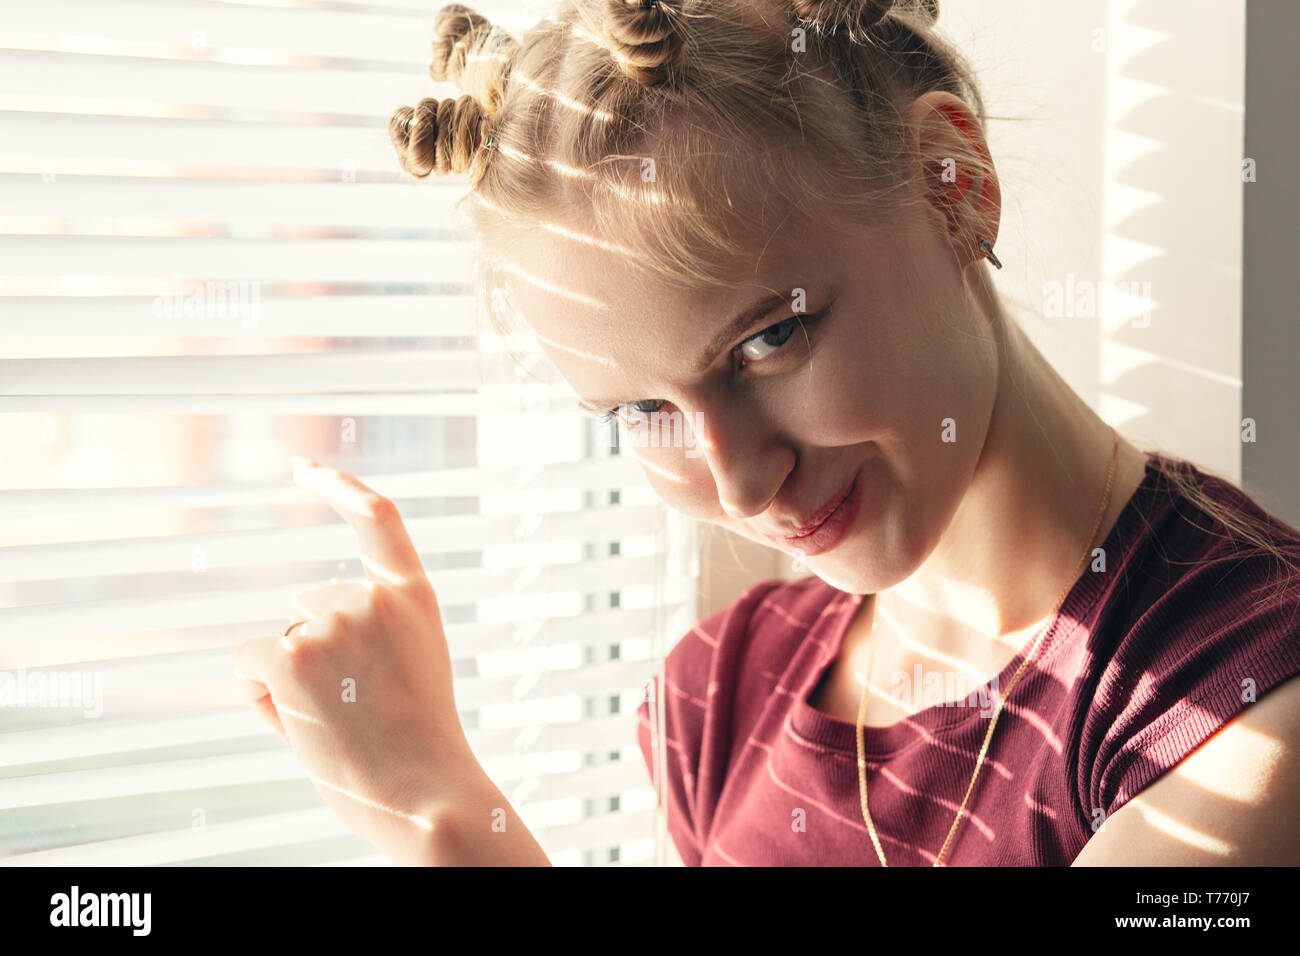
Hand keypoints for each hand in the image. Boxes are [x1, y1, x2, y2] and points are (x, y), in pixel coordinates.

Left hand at [234, 457, 477, 864]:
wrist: (424, 796)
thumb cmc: (417, 747)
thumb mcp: (409, 672)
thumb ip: (364, 639)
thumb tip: (273, 647)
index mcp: (415, 599)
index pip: (377, 518)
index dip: (338, 486)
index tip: (305, 468)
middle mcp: (374, 600)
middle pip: (311, 608)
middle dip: (313, 654)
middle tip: (351, 710)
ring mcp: (333, 624)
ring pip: (282, 642)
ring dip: (292, 681)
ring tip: (337, 724)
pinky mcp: (292, 656)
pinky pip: (250, 665)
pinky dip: (262, 693)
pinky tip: (302, 725)